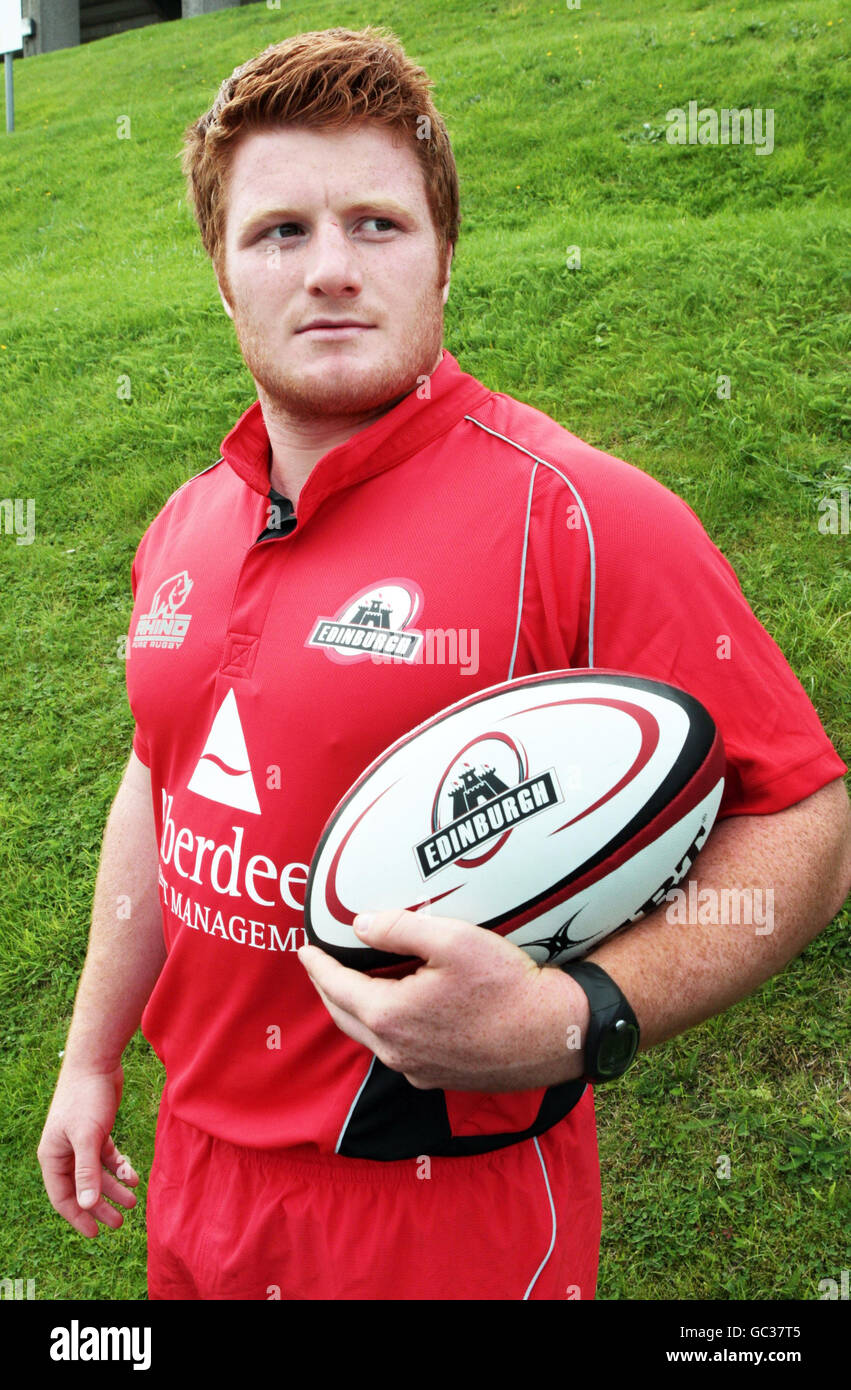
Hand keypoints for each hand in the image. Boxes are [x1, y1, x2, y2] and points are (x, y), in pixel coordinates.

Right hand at [37, 1063, 138, 1237]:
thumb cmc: (86, 1097)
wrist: (97, 1061)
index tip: (96, 1233)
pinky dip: (120, 1166)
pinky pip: (107, 1157)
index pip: (62, 1197)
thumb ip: (87, 1171)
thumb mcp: (87, 1137)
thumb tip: (86, 1205)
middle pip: (82, 1188)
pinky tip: (134, 1173)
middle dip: (101, 1206)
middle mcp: (63, 1152)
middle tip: (120, 1222)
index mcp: (52, 1157)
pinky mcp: (97, 1131)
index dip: (79, 1217)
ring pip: (97, 1174)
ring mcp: (80, 1142)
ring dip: (114, 1187)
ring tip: (134, 1200)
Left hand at [298, 910, 588, 1090]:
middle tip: (321, 968)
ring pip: (371, 1037)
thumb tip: (361, 925)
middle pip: (346, 1016)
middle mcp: (397, 1050)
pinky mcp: (442, 1078)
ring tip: (355, 987)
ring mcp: (419, 1069)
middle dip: (328, 990)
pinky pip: (398, 1051)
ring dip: (356, 1011)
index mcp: (390, 1015)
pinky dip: (385, 1028)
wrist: (554, 1034)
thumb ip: (399, 928)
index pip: (336, 987)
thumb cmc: (506, 985)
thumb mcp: (452, 940)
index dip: (317, 966)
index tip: (305, 950)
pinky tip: (398, 1013)